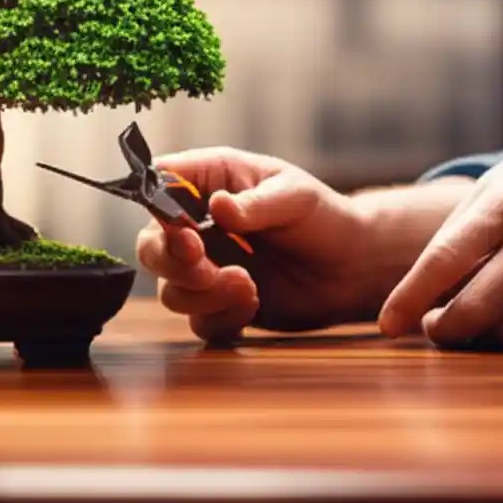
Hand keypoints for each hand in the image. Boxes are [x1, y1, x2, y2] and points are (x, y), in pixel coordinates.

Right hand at [135, 147, 380, 342]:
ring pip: (171, 290)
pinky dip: (222, 317)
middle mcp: (198, 225)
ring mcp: (206, 267)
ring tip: (248, 285)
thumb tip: (218, 206)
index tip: (183, 231)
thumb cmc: (323, 216)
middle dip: (172, 262)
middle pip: (150, 246)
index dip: (158, 210)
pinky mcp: (220, 305)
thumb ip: (254, 204)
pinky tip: (253, 304)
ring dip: (202, 294)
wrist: (352, 266)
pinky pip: (199, 321)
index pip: (159, 185)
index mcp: (209, 181)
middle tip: (206, 268)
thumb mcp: (294, 197)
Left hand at [378, 123, 502, 348]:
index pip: (443, 260)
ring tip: (464, 329)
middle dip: (441, 331)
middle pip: (474, 310)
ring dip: (478, 342)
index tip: (388, 324)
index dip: (409, 297)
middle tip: (430, 327)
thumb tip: (425, 282)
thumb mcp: (501, 182)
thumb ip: (463, 228)